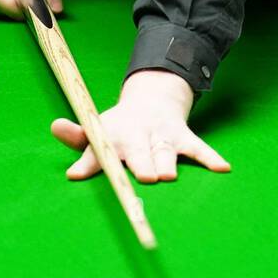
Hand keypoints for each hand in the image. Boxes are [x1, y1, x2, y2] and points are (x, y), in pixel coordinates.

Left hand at [52, 69, 230, 182]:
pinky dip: (210, 157)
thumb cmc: (119, 127)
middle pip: (138, 151)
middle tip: (143, 177)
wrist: (151, 101)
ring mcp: (162, 137)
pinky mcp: (183, 138)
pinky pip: (198, 148)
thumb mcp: (97, 129)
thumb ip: (77, 136)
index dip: (87, 163)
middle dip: (141, 163)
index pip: (98, 149)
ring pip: (165, 150)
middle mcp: (138, 136)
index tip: (76, 173)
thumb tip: (55, 127)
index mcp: (113, 136)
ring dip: (167, 160)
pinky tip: (222, 168)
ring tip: (168, 175)